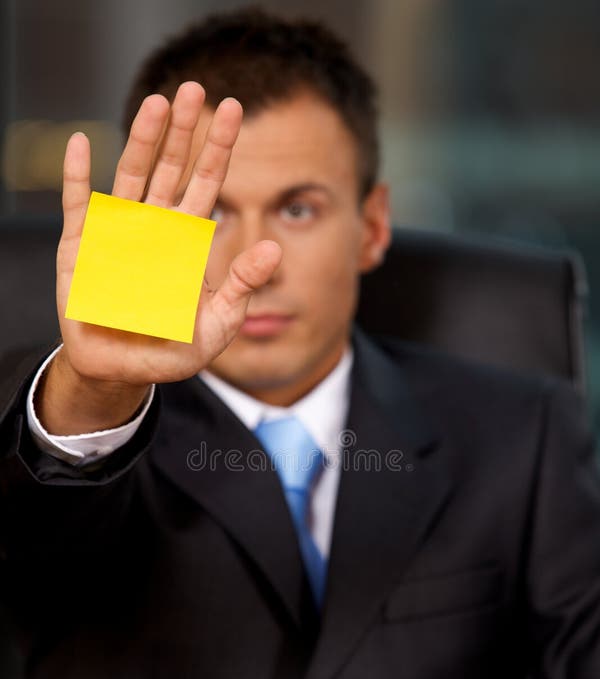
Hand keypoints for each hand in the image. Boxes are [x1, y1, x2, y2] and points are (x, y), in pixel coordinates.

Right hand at [43, 82, 280, 432]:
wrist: (123, 371)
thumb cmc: (172, 351)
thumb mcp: (217, 325)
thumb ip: (242, 286)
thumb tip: (273, 250)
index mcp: (186, 240)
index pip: (206, 184)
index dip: (218, 148)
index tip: (233, 109)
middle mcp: (153, 226)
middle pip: (170, 168)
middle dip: (182, 130)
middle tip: (192, 88)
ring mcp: (117, 233)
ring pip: (131, 176)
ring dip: (142, 139)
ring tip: (156, 103)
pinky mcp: (82, 248)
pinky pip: (79, 206)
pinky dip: (78, 176)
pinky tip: (82, 144)